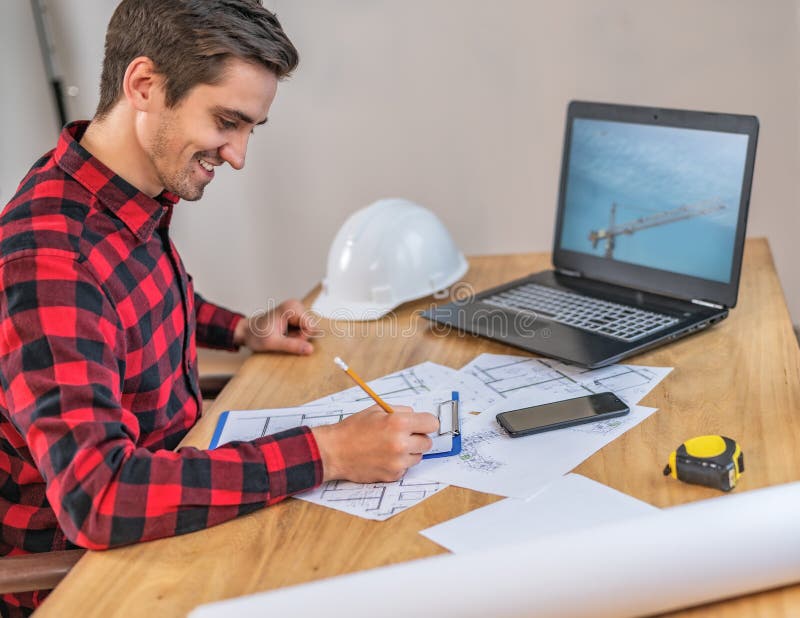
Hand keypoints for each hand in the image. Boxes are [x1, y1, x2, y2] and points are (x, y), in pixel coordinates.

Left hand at [234, 299, 319, 354]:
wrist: (247, 331)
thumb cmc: (256, 335)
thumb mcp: (273, 343)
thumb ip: (292, 346)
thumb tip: (310, 349)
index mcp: (291, 307)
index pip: (310, 327)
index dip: (301, 337)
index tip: (286, 338)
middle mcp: (296, 306)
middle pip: (310, 328)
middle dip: (298, 337)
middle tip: (282, 338)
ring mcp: (296, 310)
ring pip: (307, 330)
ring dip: (296, 337)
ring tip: (282, 336)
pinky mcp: (295, 316)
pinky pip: (303, 329)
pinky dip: (294, 335)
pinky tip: (283, 334)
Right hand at [311, 405, 439, 482]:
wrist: (334, 451)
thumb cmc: (353, 429)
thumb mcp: (377, 410)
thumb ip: (400, 411)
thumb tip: (417, 417)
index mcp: (399, 423)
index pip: (432, 423)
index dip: (426, 423)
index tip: (422, 424)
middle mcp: (401, 444)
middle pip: (427, 442)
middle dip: (418, 437)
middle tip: (403, 435)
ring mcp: (398, 462)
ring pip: (418, 456)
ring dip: (409, 451)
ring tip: (390, 446)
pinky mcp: (393, 475)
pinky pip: (406, 468)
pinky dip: (398, 463)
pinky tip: (383, 457)